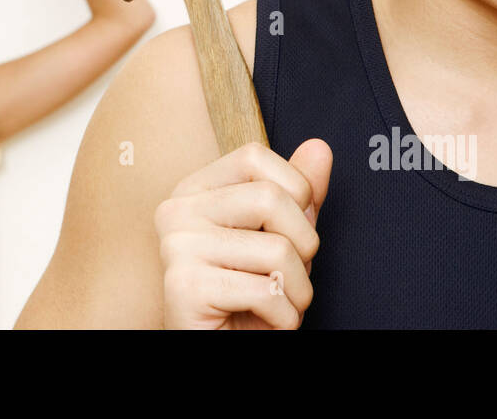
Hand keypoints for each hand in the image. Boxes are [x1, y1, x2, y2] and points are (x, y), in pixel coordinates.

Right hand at [154, 139, 331, 328]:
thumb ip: (297, 194)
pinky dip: (283, 317)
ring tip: (276, 304)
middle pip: (271, 199)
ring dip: (296, 291)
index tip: (290, 228)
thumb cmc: (246, 296)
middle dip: (303, 246)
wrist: (213, 348)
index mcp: (194, 190)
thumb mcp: (279, 237)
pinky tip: (261, 321)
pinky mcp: (184, 286)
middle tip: (287, 275)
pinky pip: (267, 292)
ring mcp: (177, 247)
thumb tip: (319, 148)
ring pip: (277, 250)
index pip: (255, 156)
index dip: (293, 191)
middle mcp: (177, 211)